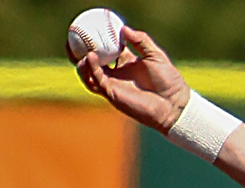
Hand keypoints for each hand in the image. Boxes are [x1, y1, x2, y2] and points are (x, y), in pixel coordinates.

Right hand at [74, 26, 192, 133]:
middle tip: (71, 39)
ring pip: (89, 73)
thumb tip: (123, 29)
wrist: (173, 103)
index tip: (88, 27)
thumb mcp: (155, 55)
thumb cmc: (168, 80)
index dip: (95, 40)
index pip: (106, 49)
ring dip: (82, 62)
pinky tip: (91, 57)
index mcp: (125, 62)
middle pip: (91, 62)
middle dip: (78, 52)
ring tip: (80, 51)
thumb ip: (140, 41)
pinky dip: (91, 69)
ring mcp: (113, 85)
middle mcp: (116, 73)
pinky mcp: (112, 94)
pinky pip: (97, 81)